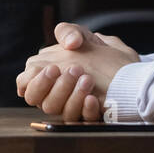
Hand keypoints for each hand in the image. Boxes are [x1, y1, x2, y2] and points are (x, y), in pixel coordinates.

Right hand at [15, 22, 139, 120]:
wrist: (127, 68)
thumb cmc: (99, 52)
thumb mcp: (83, 35)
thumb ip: (69, 31)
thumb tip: (70, 43)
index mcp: (47, 75)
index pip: (26, 84)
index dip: (34, 80)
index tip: (53, 68)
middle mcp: (55, 93)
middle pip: (38, 100)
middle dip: (54, 86)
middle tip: (74, 70)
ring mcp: (71, 106)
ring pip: (59, 112)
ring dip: (71, 95)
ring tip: (88, 79)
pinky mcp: (88, 117)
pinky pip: (82, 121)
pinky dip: (86, 110)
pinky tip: (93, 98)